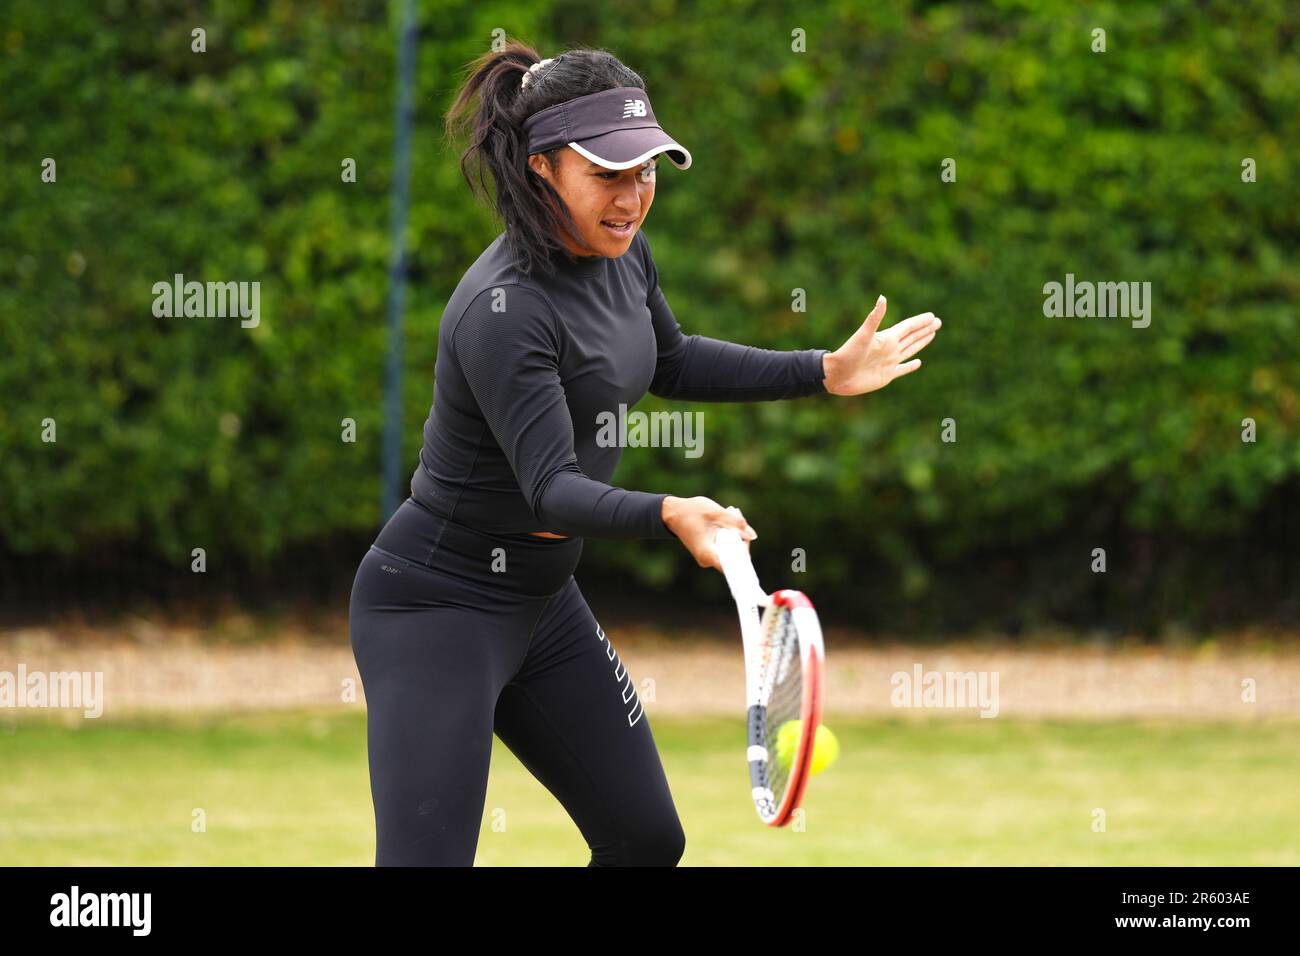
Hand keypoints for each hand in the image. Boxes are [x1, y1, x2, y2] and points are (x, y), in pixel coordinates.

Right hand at [661, 495, 755, 571]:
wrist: (672, 513)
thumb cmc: (690, 512)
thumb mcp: (715, 512)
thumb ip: (735, 523)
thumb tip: (752, 535)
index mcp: (708, 554)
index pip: (733, 566)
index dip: (745, 562)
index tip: (752, 554)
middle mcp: (708, 560)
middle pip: (735, 557)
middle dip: (741, 539)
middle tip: (738, 519)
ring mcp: (709, 557)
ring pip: (731, 550)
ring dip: (735, 535)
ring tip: (730, 516)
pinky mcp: (710, 552)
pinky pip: (726, 547)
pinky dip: (729, 535)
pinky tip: (725, 521)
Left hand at [822, 295, 941, 395]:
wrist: (836, 375)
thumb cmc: (848, 354)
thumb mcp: (863, 335)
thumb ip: (874, 318)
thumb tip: (883, 297)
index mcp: (886, 338)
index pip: (908, 327)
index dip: (920, 322)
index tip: (932, 316)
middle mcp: (889, 349)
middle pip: (912, 337)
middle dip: (924, 329)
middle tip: (937, 322)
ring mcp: (889, 362)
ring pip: (910, 350)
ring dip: (921, 342)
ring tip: (932, 334)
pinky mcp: (887, 375)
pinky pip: (903, 369)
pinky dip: (911, 366)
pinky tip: (918, 362)